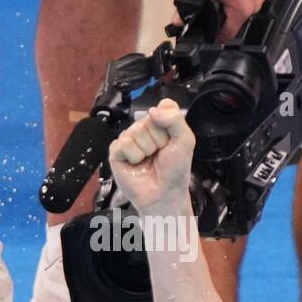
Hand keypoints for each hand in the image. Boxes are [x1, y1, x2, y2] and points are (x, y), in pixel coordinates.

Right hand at [108, 98, 195, 212]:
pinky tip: (137, 164)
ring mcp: (128, 139)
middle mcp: (143, 129)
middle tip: (160, 154)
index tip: (172, 140)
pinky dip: (134, 155)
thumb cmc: (175, 170)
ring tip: (149, 160)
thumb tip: (153, 109)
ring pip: (135, 132)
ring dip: (147, 149)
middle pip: (148, 121)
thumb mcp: (185, 141)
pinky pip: (123, 143)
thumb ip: (175, 120)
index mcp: (159, 125)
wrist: (164, 194)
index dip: (169, 125)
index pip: (162, 108)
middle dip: (158, 140)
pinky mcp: (116, 151)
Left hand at [177, 0, 266, 40]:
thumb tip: (178, 19)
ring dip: (230, 5)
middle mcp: (254, 6)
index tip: (208, 34)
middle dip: (222, 16)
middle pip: (235, 21)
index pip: (228, 34)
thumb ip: (188, 1)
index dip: (215, 35)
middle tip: (210, 5)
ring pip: (241, 9)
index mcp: (241, 9)